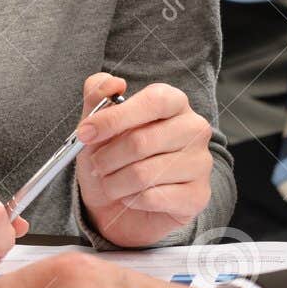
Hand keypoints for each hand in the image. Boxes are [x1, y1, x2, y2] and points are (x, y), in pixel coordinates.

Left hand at [73, 73, 214, 246]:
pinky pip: (154, 198)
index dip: (115, 117)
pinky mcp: (199, 195)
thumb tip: (114, 83)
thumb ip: (98, 95)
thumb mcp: (97, 124)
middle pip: (142, 141)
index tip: (85, 132)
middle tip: (96, 165)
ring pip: (144, 174)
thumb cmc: (112, 157)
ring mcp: (201, 162)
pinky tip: (131, 197)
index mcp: (174, 102)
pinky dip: (131, 200)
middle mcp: (194, 128)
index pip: (153, 101)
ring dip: (114, 183)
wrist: (118, 204)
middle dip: (107, 158)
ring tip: (110, 183)